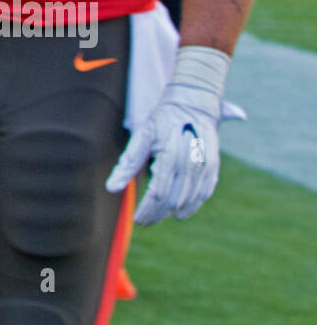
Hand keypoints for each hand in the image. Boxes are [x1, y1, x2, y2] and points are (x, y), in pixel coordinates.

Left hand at [106, 46, 229, 224]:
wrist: (192, 104)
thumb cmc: (162, 120)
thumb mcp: (141, 135)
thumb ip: (128, 163)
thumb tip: (111, 188)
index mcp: (170, 155)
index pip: (158, 193)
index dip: (147, 210)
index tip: (137, 220)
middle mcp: (190, 163)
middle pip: (173, 200)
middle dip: (157, 214)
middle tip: (144, 221)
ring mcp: (205, 166)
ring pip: (189, 199)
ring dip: (172, 212)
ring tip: (157, 216)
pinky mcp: (214, 167)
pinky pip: (205, 193)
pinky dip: (193, 205)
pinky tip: (180, 212)